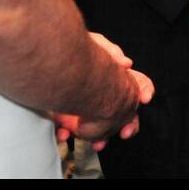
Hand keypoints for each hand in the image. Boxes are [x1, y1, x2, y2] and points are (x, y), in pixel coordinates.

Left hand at [53, 33, 153, 149]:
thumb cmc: (71, 49)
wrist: (43, 64)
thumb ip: (111, 51)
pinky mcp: (66, 117)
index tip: (145, 98)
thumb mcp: (95, 44)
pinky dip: (69, 134)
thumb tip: (128, 64)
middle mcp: (104, 95)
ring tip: (98, 145)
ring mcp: (86, 107)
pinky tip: (63, 134)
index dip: (145, 90)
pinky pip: (71, 131)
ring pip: (100, 129)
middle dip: (129, 125)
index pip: (139, 83)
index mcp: (116, 77)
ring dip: (102, 138)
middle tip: (126, 132)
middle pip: (125, 113)